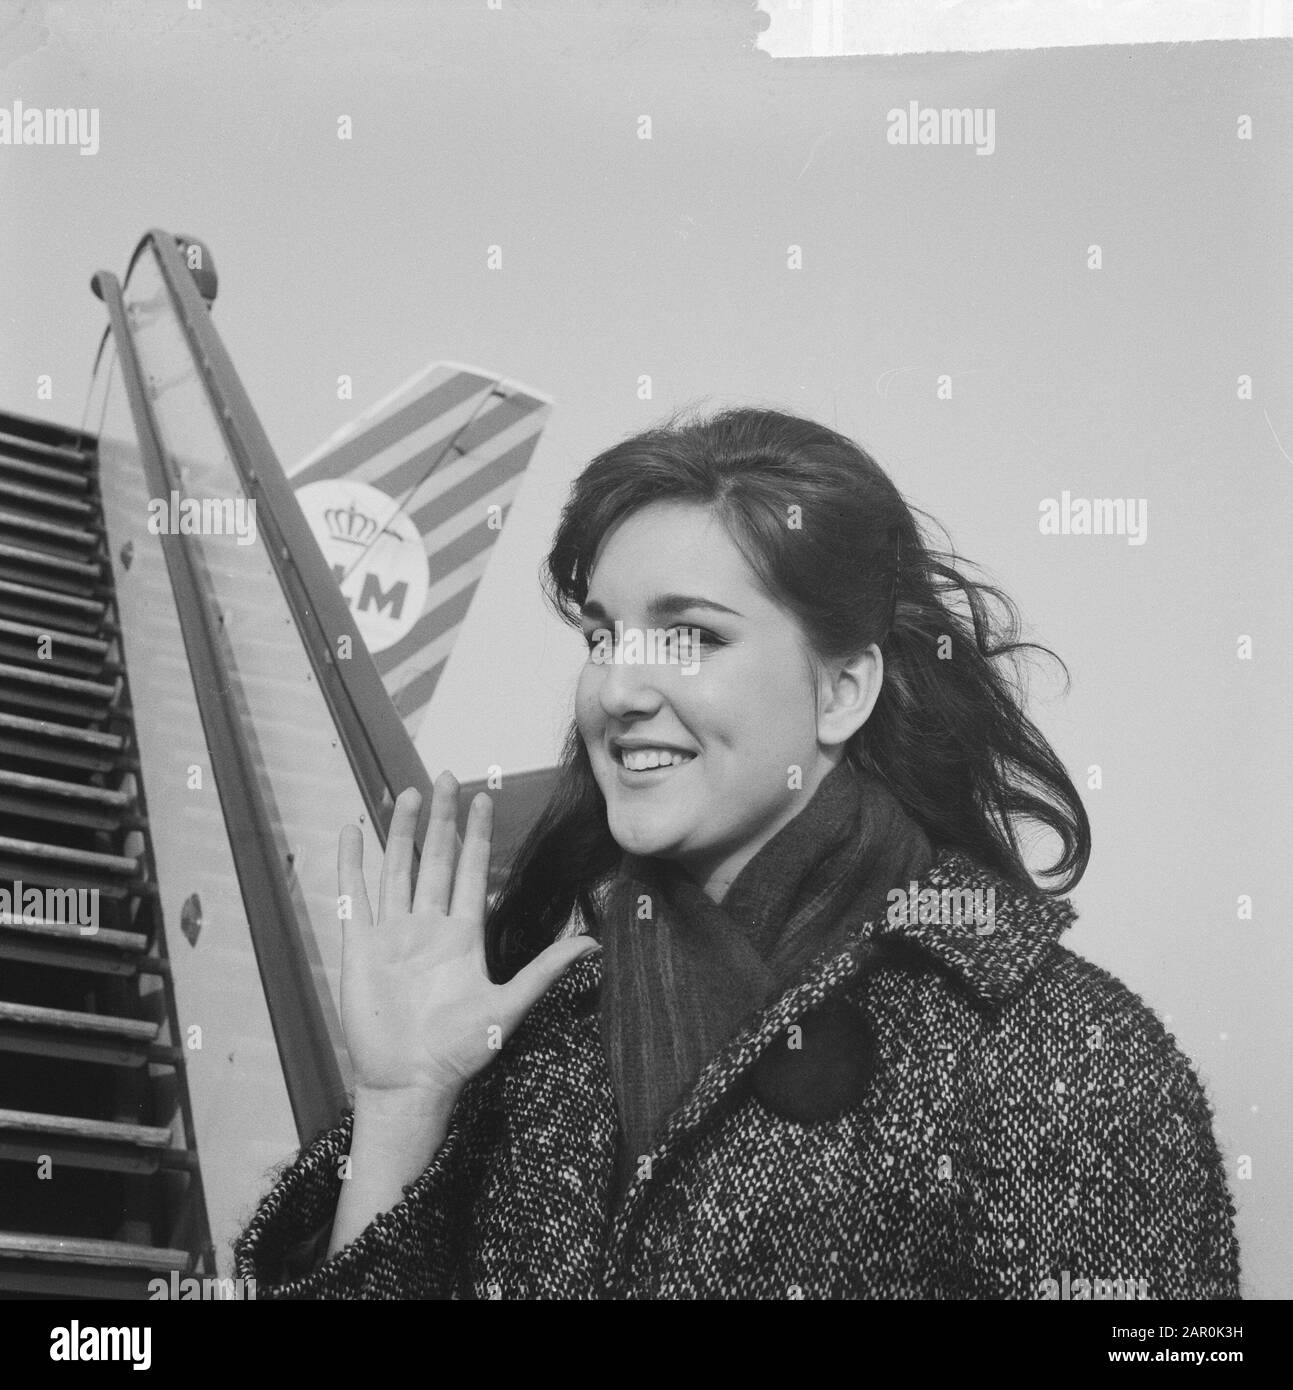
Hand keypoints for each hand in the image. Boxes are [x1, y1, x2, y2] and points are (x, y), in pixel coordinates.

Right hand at [337, 772, 598, 1116]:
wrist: (410, 1082)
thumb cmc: (460, 1051)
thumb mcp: (508, 1006)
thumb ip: (545, 970)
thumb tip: (593, 944)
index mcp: (462, 936)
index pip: (470, 870)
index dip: (476, 834)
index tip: (481, 798)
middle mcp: (427, 926)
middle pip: (434, 859)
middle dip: (440, 818)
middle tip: (445, 776)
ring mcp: (392, 934)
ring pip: (396, 869)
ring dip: (400, 831)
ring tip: (407, 793)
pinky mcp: (360, 947)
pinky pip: (354, 897)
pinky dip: (351, 864)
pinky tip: (350, 831)